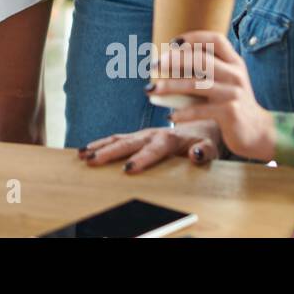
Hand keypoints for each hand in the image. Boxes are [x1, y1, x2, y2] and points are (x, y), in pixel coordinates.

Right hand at [81, 120, 223, 173]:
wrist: (199, 124)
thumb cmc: (205, 140)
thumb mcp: (211, 147)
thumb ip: (206, 151)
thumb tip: (196, 154)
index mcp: (170, 138)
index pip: (154, 150)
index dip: (141, 159)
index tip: (127, 169)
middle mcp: (152, 134)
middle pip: (128, 143)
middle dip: (109, 152)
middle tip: (92, 160)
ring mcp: (142, 135)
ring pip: (117, 139)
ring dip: (99, 147)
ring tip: (82, 155)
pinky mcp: (136, 137)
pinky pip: (116, 139)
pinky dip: (99, 144)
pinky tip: (84, 151)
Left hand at [157, 30, 276, 162]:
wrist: (258, 132)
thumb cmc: (232, 104)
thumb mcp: (225, 82)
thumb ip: (207, 71)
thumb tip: (166, 62)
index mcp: (235, 63)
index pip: (216, 40)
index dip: (194, 37)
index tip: (173, 42)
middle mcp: (236, 75)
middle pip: (201, 60)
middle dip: (174, 60)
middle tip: (154, 65)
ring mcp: (233, 93)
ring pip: (196, 84)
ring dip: (169, 86)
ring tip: (151, 89)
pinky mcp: (230, 112)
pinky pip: (200, 110)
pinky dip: (182, 113)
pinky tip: (170, 116)